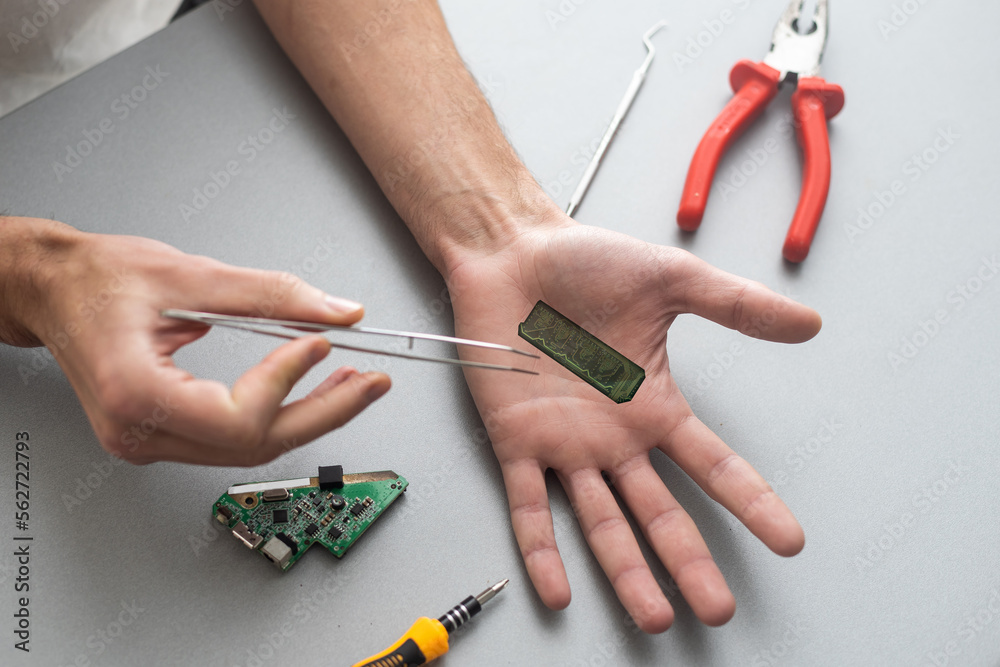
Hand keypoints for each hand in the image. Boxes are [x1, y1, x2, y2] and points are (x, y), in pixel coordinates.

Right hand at [3, 218, 389, 464]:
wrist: (52, 290)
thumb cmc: (97, 279)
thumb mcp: (191, 275)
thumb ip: (272, 296)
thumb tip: (338, 313)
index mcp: (134, 393)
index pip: (236, 419)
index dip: (287, 384)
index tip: (319, 344)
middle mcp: (138, 431)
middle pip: (254, 446)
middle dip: (323, 412)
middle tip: (371, 383)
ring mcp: (148, 440)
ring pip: (249, 448)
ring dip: (308, 415)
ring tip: (352, 383)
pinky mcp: (161, 434)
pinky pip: (232, 438)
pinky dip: (277, 413)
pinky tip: (310, 390)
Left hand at [447, 218, 820, 631]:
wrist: (511, 249)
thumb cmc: (583, 262)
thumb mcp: (670, 280)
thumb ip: (736, 306)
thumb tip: (807, 324)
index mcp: (652, 404)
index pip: (713, 465)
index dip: (752, 502)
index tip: (788, 540)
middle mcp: (612, 437)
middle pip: (660, 513)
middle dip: (690, 563)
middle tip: (718, 609)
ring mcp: (564, 445)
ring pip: (601, 522)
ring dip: (626, 572)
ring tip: (655, 617)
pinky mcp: (515, 441)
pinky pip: (528, 505)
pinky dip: (541, 549)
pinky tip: (559, 590)